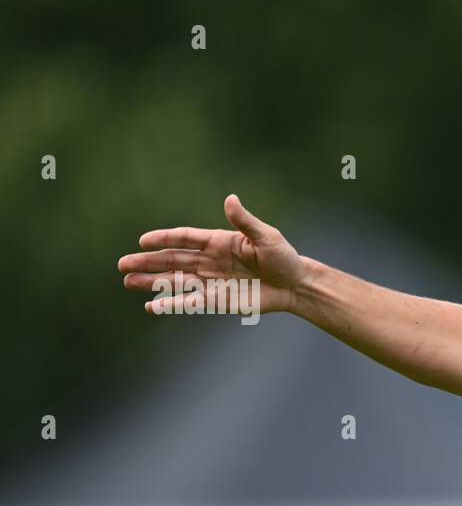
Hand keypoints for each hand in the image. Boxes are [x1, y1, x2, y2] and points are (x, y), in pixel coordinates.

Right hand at [118, 194, 305, 313]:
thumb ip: (245, 221)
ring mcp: (211, 281)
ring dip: (152, 282)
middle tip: (122, 265)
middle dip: (147, 262)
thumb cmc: (283, 257)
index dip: (163, 239)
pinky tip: (153, 306)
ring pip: (175, 281)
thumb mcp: (267, 237)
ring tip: (129, 282)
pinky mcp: (218, 301)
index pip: (184, 239)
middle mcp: (209, 261)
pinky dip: (172, 305)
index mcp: (217, 242)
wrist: (295, 285)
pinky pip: (190, 303)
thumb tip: (230, 199)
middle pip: (172, 260)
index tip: (142, 241)